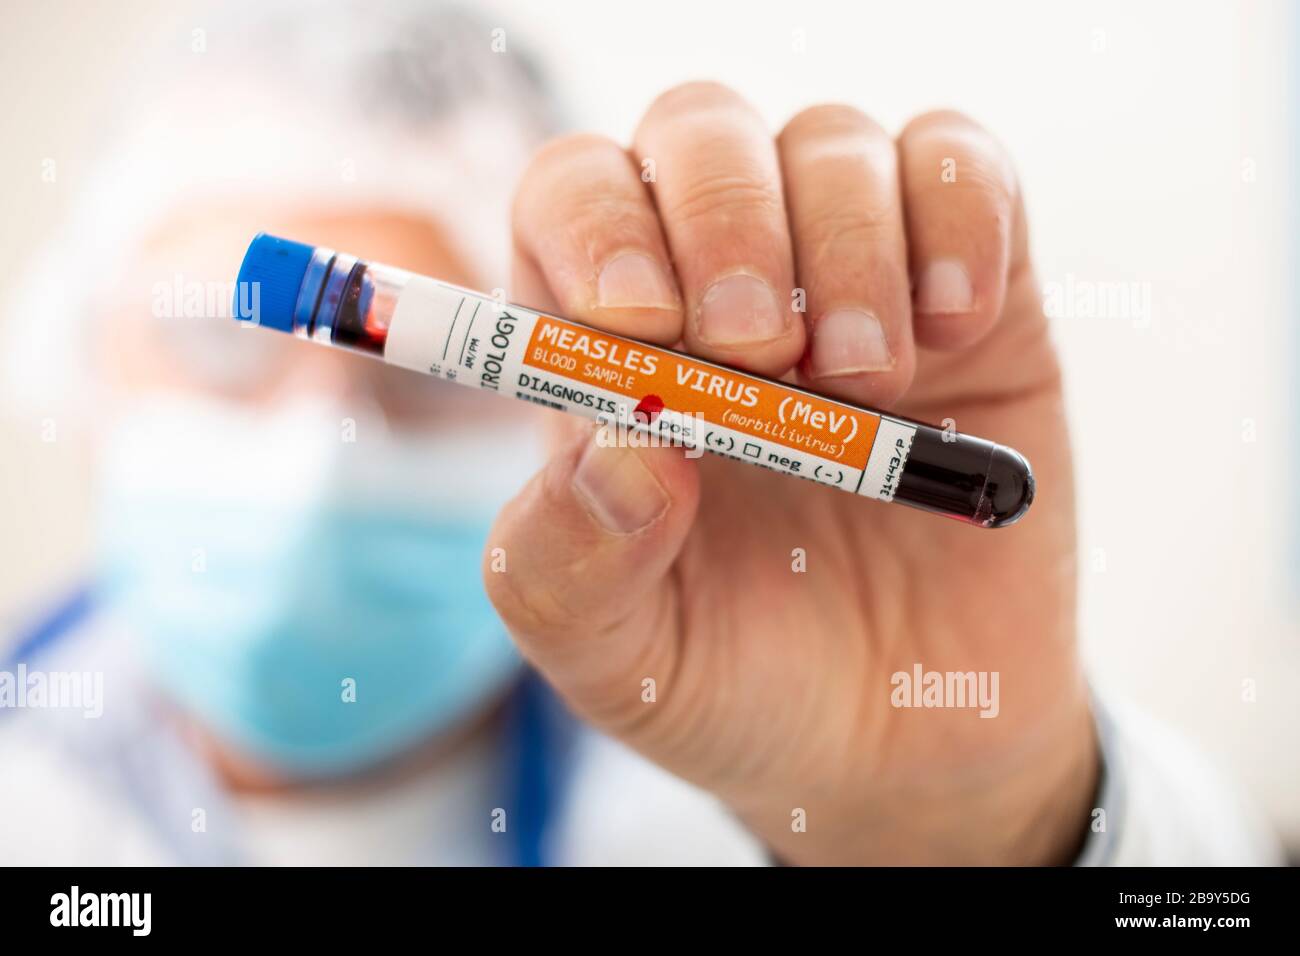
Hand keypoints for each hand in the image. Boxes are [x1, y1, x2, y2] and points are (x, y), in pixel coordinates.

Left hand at [486, 82, 1094, 864]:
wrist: (904, 745)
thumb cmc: (738, 683)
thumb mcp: (617, 660)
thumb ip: (569, 564)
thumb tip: (626, 438)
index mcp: (608, 352)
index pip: (573, 196)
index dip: (597, 223)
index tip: (640, 321)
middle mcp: (720, 288)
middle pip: (700, 131)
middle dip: (726, 218)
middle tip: (759, 350)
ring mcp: (848, 281)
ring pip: (832, 143)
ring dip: (847, 247)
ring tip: (865, 381)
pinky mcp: (973, 295)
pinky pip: (965, 168)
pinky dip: (960, 218)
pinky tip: (955, 328)